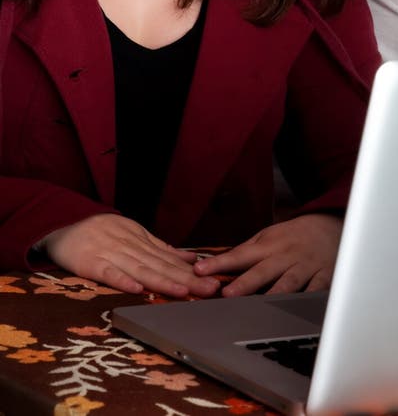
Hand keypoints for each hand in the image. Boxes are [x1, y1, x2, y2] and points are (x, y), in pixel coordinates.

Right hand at [42, 213, 221, 297]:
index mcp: (142, 241)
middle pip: (162, 266)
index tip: (214, 282)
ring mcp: (111, 254)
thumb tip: (191, 259)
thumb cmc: (103, 231)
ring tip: (183, 292)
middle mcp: (131, 247)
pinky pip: (108, 273)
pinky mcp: (91, 263)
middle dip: (187, 279)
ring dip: (162, 281)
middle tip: (210, 290)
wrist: (66, 222)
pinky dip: (123, 281)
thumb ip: (161, 248)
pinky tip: (138, 290)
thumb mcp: (135, 234)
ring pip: (140, 269)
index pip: (171, 260)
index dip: (193, 272)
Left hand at [193, 213, 342, 296]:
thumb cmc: (293, 235)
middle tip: (227, 294)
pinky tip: (297, 311)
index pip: (240, 254)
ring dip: (273, 295)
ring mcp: (306, 266)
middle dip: (245, 282)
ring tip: (258, 309)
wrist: (330, 225)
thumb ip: (246, 251)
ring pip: (289, 282)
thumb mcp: (268, 236)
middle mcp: (286, 255)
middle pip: (263, 270)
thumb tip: (217, 264)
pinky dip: (308, 300)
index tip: (199, 270)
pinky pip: (316, 290)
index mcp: (269, 245)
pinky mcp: (324, 276)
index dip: (220, 263)